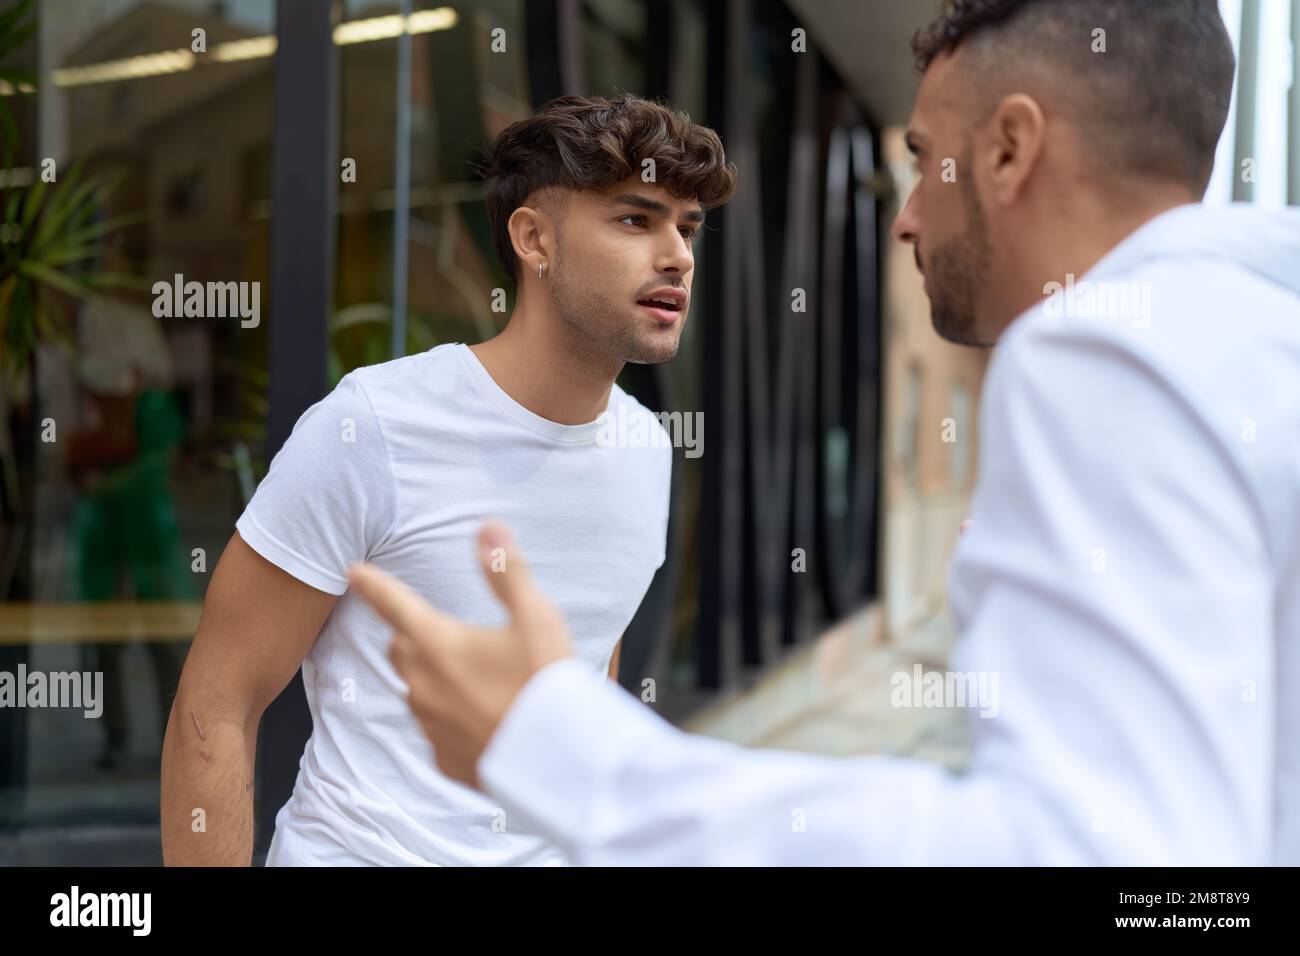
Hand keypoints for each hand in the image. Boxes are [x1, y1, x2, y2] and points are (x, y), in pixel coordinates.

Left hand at [347, 521, 574, 788]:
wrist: (558, 760)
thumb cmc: (546, 683)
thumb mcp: (535, 618)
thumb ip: (506, 572)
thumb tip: (486, 528)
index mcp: (438, 644)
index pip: (394, 604)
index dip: (374, 585)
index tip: (354, 572)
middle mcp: (423, 686)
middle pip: (402, 648)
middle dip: (413, 634)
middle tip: (447, 631)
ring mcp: (430, 726)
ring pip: (418, 690)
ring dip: (436, 677)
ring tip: (480, 678)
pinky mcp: (444, 759)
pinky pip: (436, 728)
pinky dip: (452, 716)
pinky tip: (484, 716)